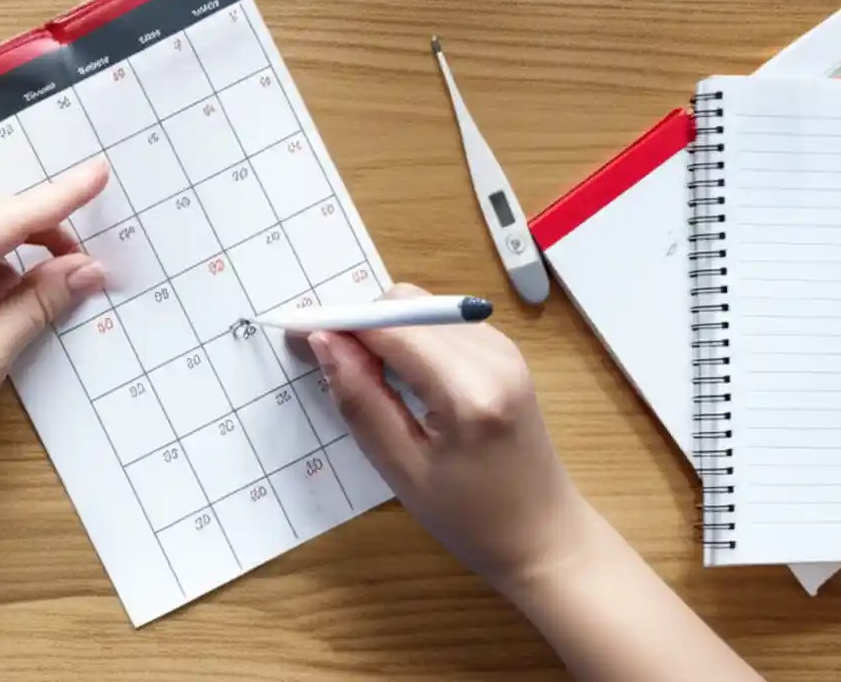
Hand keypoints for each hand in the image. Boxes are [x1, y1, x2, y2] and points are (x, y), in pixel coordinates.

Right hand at [310, 283, 591, 588]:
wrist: (543, 537)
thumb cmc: (471, 519)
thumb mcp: (402, 469)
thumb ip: (360, 400)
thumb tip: (323, 343)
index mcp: (468, 390)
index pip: (389, 325)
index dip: (336, 323)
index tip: (297, 336)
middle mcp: (493, 355)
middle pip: (406, 303)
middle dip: (362, 327)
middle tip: (337, 372)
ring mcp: (505, 349)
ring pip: (422, 308)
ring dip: (387, 334)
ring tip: (374, 385)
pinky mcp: (506, 353)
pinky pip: (442, 324)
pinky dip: (413, 341)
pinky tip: (407, 383)